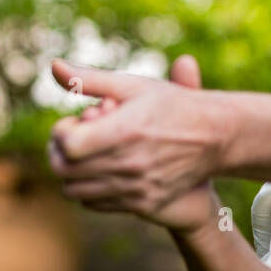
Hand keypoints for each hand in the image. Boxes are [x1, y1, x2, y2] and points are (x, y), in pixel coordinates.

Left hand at [49, 55, 226, 232]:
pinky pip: (95, 204)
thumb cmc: (173, 105)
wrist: (216, 137)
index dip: (61, 132)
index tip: (74, 121)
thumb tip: (53, 66)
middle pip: (64, 169)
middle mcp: (129, 164)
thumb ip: (90, 79)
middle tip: (72, 138)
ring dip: (72, 172)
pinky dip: (89, 188)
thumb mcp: (135, 85)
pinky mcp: (143, 203)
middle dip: (60, 151)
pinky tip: (101, 170)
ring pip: (74, 190)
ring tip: (86, 154)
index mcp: (125, 131)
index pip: (67, 144)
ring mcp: (137, 187)